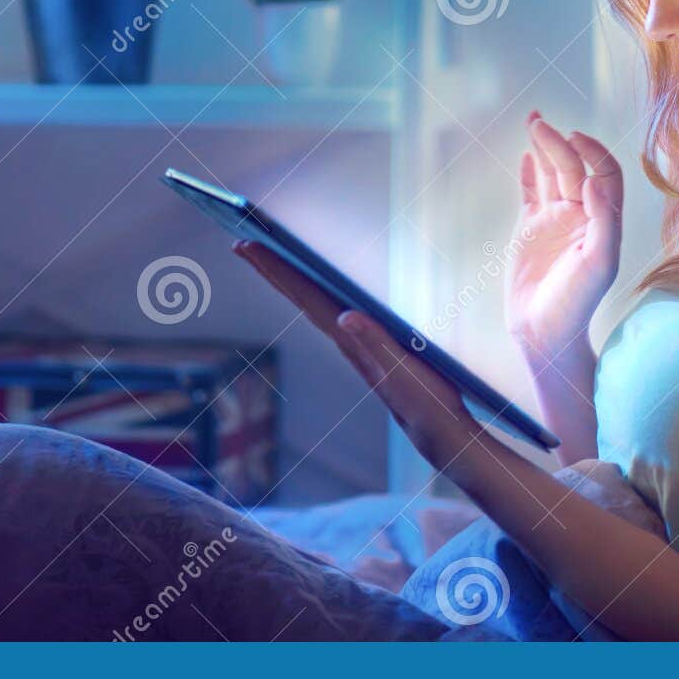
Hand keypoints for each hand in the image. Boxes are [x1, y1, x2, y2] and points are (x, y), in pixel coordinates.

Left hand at [232, 239, 482, 469]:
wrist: (439, 434)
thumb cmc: (427, 405)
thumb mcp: (406, 375)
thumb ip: (377, 345)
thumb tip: (345, 317)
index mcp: (351, 339)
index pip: (306, 296)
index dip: (277, 270)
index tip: (247, 246)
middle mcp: (346, 339)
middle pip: (301, 297)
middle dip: (271, 269)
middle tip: (239, 243)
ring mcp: (355, 345)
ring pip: (313, 304)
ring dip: (289, 280)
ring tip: (267, 259)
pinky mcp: (368, 348)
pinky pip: (330, 311)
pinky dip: (314, 293)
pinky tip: (314, 288)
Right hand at [505, 110, 623, 364]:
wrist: (544, 331)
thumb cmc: (576, 302)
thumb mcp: (598, 263)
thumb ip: (602, 220)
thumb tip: (596, 181)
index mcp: (603, 220)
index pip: (604, 174)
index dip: (592, 152)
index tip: (573, 138)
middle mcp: (581, 216)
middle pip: (573, 168)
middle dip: (558, 143)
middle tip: (538, 123)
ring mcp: (555, 221)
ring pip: (551, 174)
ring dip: (544, 148)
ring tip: (534, 120)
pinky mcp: (530, 230)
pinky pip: (530, 193)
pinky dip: (527, 173)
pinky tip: (524, 155)